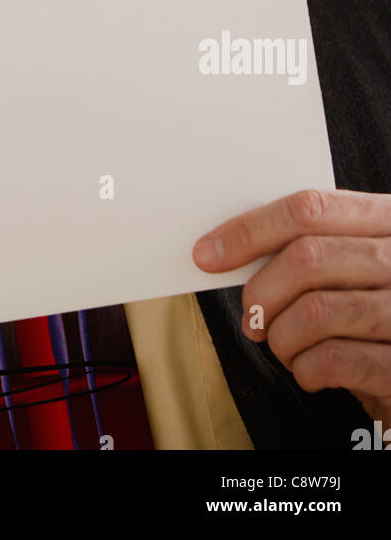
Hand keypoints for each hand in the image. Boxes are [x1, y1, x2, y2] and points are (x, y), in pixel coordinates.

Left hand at [192, 188, 390, 425]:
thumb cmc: (374, 311)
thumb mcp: (354, 266)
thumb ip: (311, 248)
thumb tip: (226, 252)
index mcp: (386, 219)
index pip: (309, 209)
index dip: (250, 230)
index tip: (208, 254)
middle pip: (307, 258)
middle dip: (262, 292)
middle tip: (251, 319)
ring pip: (315, 311)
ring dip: (280, 336)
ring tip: (283, 347)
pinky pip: (333, 359)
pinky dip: (304, 369)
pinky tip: (309, 370)